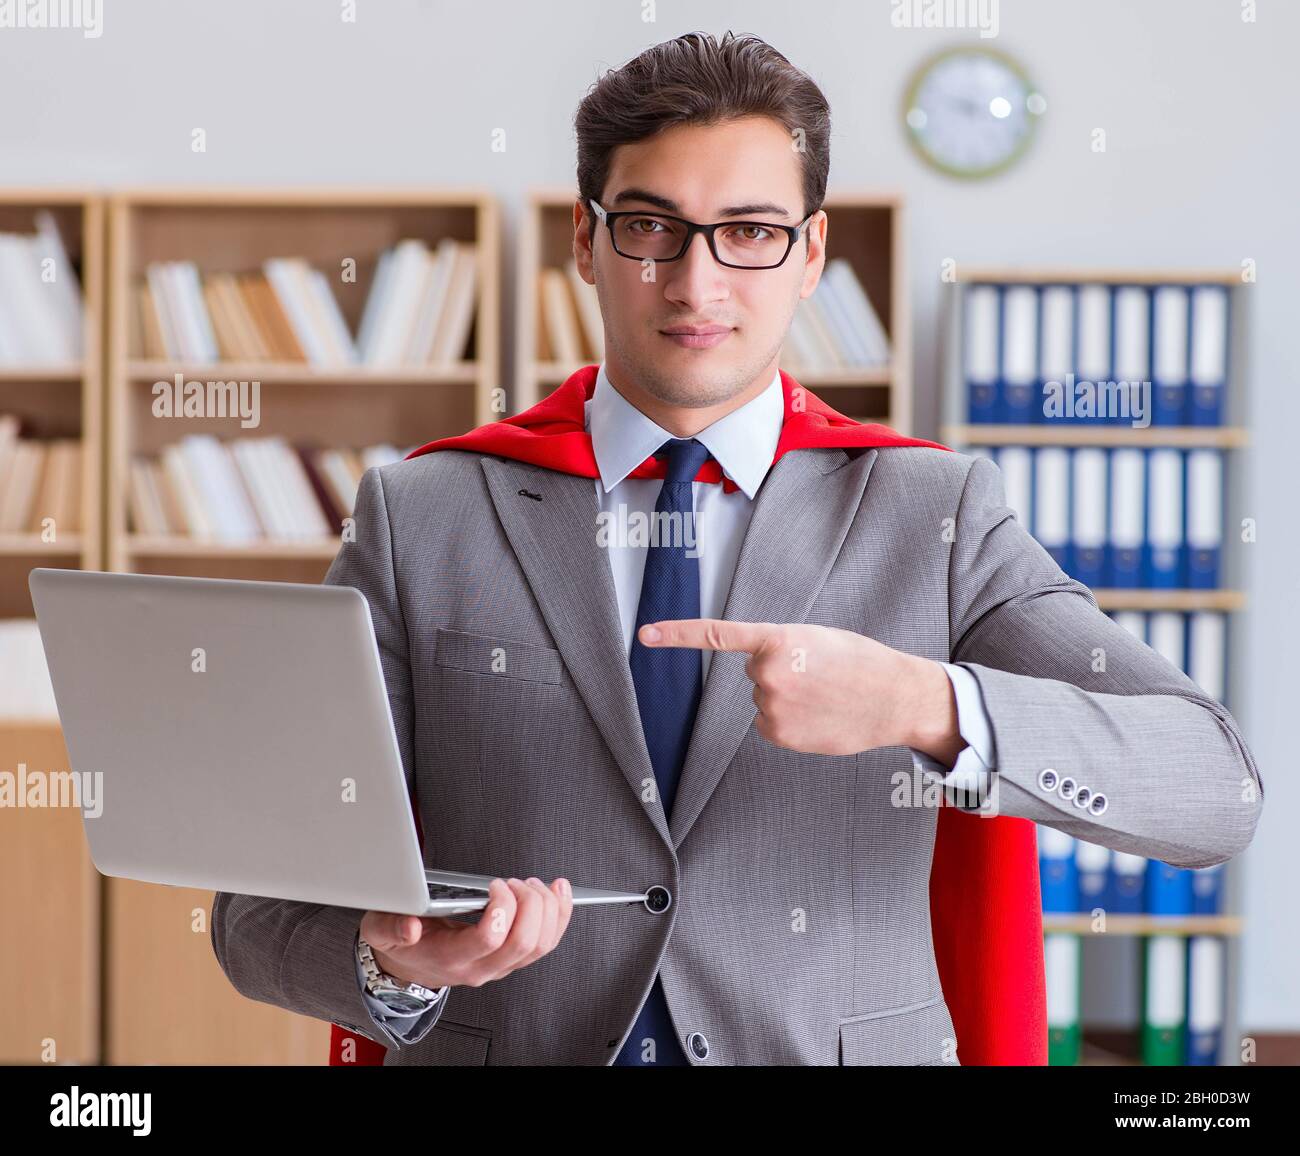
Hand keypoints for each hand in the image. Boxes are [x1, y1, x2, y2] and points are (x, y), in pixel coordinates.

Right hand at [361, 877, 572, 990]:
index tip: (495, 885)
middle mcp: (481, 967)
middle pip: (523, 943)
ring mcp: (500, 966)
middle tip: (516, 883)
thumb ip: (390, 926)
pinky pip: (547, 943)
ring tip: (534, 884)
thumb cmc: (402, 943)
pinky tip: (559, 893)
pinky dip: (560, 916)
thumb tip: (410, 926)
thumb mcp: (381, 930)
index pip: (489, 941)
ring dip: (547, 909)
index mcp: (451, 957)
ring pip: (541, 945)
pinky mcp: (513, 958)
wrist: (411, 966)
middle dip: (529, 904)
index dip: (501, 909)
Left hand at [638, 618, 962, 762]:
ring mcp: (770, 707)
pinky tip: (819, 716)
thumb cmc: (859, 661)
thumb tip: (759, 675)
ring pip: (763, 700)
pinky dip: (789, 721)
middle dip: (780, 671)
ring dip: (787, 697)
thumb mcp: (817, 638)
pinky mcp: (778, 734)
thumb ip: (780, 649)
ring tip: (825, 694)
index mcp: (777, 640)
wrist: (894, 696)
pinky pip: (769, 724)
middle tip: (818, 672)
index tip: (644, 634)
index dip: (676, 634)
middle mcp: (767, 674)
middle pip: (754, 673)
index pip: (716, 635)